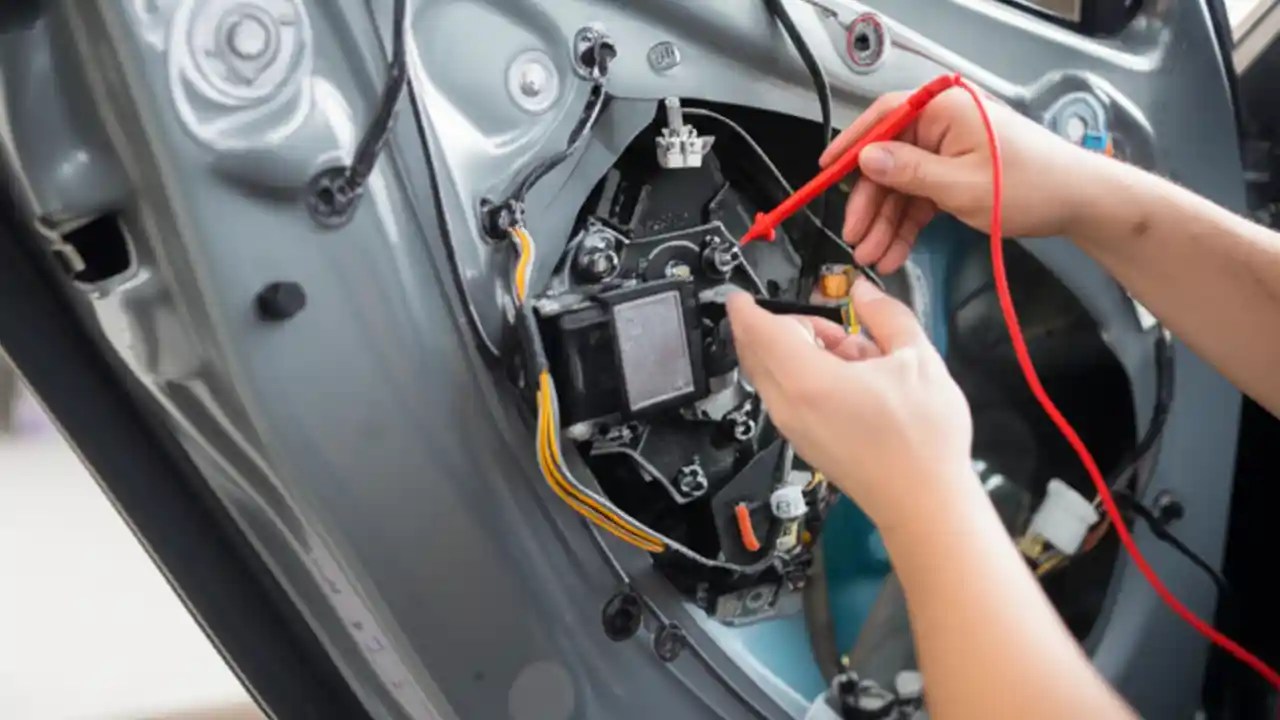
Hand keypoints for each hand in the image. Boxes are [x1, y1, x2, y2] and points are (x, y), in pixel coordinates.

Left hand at [727, 278, 978, 534]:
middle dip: (785, 327)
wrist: (923, 505)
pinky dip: (805, 376)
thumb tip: (862, 290)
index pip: (758, 333)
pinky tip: (853, 382)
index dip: (745, 308)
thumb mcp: (917, 359)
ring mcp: (791, 428)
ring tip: (856, 359)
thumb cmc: (922, 434)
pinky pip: (786, 395)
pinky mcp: (802, 442)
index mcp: (807, 380)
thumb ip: (886, 314)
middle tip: (836, 330)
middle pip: (759, 353)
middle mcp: (787, 406)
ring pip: (773, 374)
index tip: (740, 295)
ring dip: (801, 352)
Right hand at [823, 87, 1100, 273]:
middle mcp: (944, 122)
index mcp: (945, 108)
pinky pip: (920, 197)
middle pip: (888, 161)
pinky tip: (894, 251)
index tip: (825, 173)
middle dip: (871, 205)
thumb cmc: (1032, 185)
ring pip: (902, 186)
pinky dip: (907, 225)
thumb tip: (867, 160)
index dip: (850, 148)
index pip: (883, 120)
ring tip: (872, 255)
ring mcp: (949, 148)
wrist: (1078, 201)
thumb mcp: (960, 185)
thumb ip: (908, 172)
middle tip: (855, 236)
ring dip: (886, 222)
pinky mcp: (956, 172)